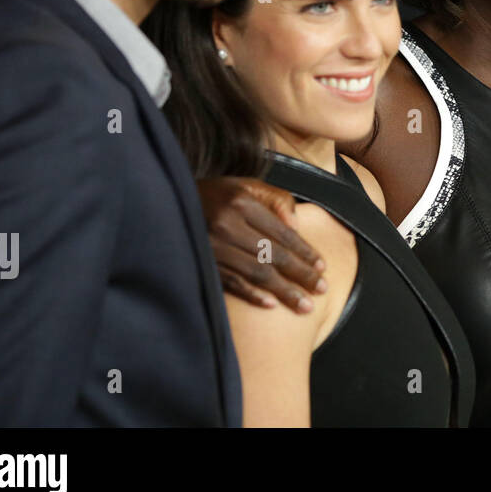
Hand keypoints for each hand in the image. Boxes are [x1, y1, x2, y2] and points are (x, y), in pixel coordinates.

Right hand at [197, 176, 326, 312]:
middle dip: (301, 274)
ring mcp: (211, 247)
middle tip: (322, 289)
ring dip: (283, 291)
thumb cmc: (216, 195)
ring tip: (305, 306)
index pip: (281, 232)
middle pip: (273, 255)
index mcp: (241, 202)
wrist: (168, 203)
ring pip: (256, 272)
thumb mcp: (245, 185)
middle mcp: (226, 224)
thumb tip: (297, 226)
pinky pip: (231, 283)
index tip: (322, 267)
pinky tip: (271, 305)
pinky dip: (252, 295)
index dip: (304, 251)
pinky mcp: (202, 264)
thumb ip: (276, 199)